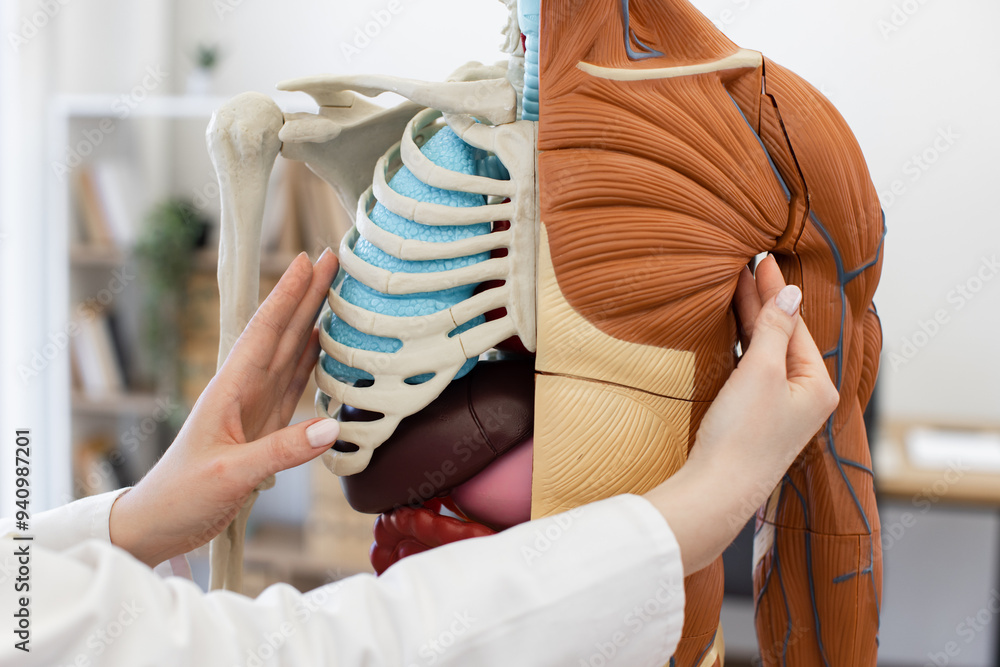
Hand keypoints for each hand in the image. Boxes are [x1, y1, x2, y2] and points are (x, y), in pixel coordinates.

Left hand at [110, 250, 341, 566]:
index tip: (309, 261)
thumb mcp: (230, 474)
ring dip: (312, 320)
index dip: (286, 296)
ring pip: (290, 353)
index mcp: (229, 391)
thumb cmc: (182, 495)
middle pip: (282, 333)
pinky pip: (295, 384)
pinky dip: (312, 360)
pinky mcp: (265, 426)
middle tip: (333, 258)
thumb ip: (282, 451)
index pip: (263, 333)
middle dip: (306, 294)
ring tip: (336, 290)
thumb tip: (333, 428)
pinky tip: (324, 344)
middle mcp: (244, 391)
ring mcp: (255, 407)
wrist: (160, 523)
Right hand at [644, 255, 838, 574]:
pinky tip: (733, 333)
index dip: (776, 292)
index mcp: (817, 386)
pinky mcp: (757, 420)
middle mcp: (805, 398)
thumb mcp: (761, 372)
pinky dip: (744, 349)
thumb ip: (775, 329)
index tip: (761, 261)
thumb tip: (790, 294)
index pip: (796, 325)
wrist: (716, 490)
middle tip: (745, 269)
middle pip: (783, 339)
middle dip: (764, 304)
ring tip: (737, 291)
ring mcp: (781, 411)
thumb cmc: (742, 435)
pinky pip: (754, 372)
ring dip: (752, 324)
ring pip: (768, 355)